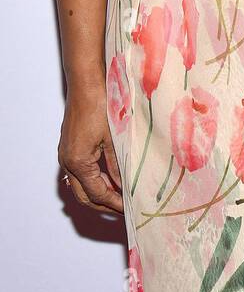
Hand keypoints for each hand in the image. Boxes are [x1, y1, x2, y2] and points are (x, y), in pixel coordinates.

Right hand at [58, 86, 123, 212]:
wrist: (86, 83)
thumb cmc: (100, 105)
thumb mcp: (114, 138)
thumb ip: (118, 165)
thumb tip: (126, 186)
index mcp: (78, 162)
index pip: (97, 193)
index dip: (114, 203)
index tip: (129, 208)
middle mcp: (67, 162)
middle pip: (84, 195)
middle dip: (104, 203)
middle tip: (124, 207)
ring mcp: (66, 154)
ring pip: (81, 184)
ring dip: (99, 191)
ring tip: (120, 194)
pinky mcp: (69, 147)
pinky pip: (80, 172)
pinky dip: (94, 178)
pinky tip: (110, 177)